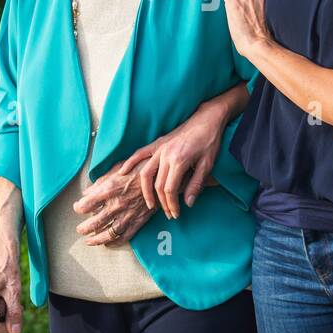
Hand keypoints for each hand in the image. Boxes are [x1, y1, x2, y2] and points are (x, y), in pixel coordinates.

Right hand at [0, 236, 23, 332]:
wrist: (4, 251)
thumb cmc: (8, 267)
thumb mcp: (14, 291)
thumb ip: (14, 313)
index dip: (6, 328)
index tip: (18, 320)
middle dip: (6, 317)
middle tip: (16, 302)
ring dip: (5, 310)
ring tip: (10, 294)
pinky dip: (2, 305)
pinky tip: (5, 293)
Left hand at [72, 157, 155, 245]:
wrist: (161, 176)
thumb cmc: (138, 169)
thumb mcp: (117, 169)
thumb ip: (100, 182)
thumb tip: (87, 192)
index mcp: (109, 189)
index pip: (86, 204)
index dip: (79, 207)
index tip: (78, 207)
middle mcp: (117, 204)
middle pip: (94, 222)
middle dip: (84, 228)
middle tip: (80, 229)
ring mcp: (128, 214)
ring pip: (108, 233)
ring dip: (96, 239)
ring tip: (89, 241)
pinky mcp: (138, 221)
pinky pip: (124, 236)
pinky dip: (115, 242)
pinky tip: (108, 243)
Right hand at [113, 102, 227, 218]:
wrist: (207, 119)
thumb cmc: (209, 141)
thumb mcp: (207, 165)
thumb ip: (196, 184)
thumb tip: (188, 203)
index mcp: (179, 161)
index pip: (169, 189)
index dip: (171, 204)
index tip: (176, 213)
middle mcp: (165, 155)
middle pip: (158, 185)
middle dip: (163, 202)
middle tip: (170, 213)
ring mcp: (160, 148)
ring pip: (146, 174)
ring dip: (146, 191)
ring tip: (152, 204)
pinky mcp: (158, 143)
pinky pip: (139, 154)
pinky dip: (130, 163)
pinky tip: (123, 172)